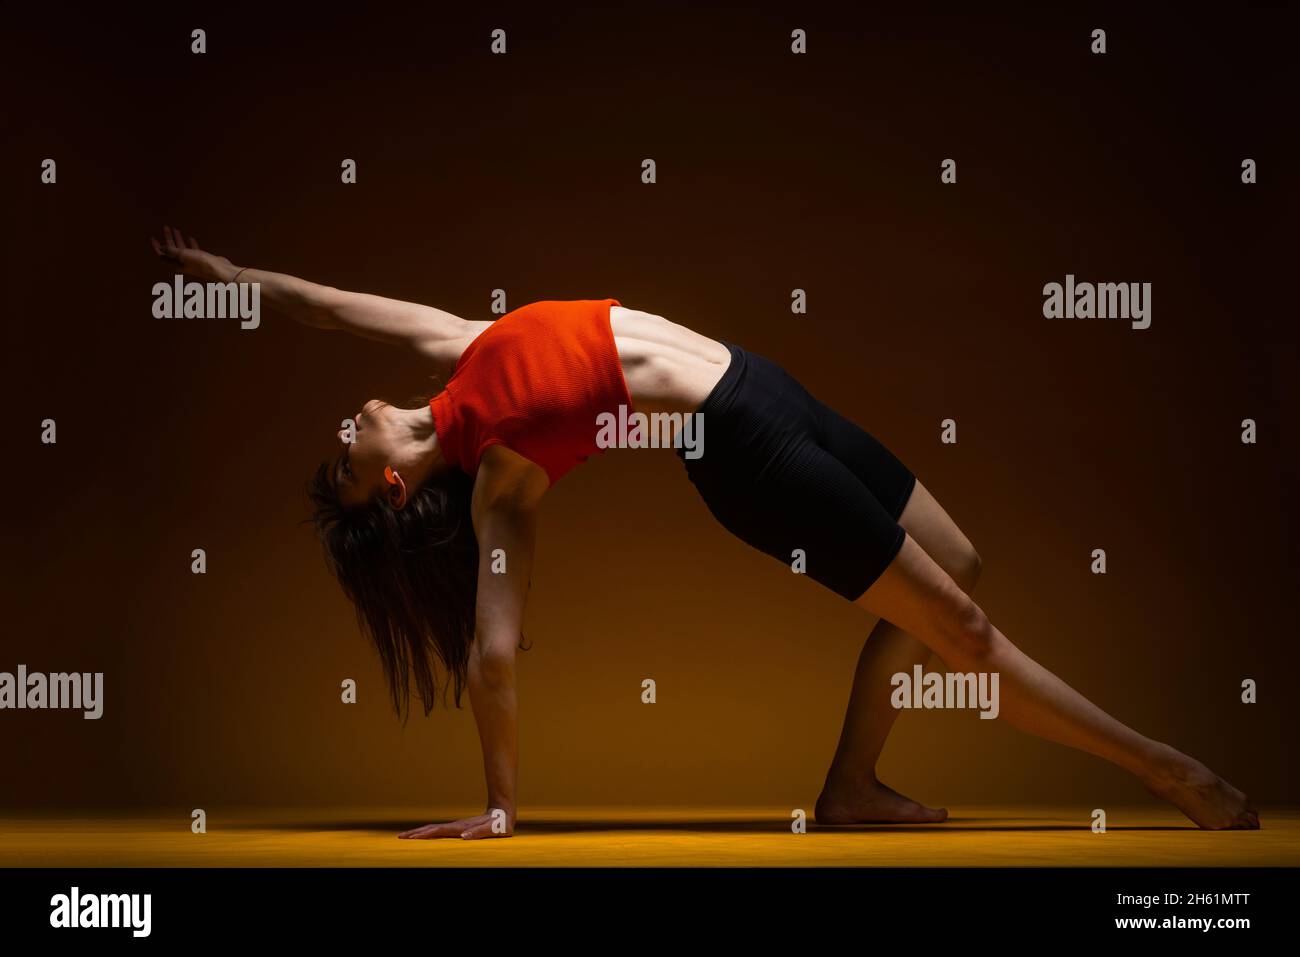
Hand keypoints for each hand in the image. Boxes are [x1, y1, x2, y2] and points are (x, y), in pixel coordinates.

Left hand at [149, 225, 233, 280]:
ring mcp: (191, 261)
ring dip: (178, 239)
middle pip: (171, 250)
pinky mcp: (201, 259)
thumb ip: (171, 251)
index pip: (163, 255)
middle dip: (168, 239)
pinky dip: (189, 243)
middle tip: (166, 228)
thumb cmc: (200, 262)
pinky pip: (192, 250)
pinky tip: (190, 237)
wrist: (219, 269)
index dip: (157, 246)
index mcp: (176, 264)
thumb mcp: (183, 255)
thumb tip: (161, 248)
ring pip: (182, 249)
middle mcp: (182, 263)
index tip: (153, 237)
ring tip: (175, 229)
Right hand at [398, 809, 514, 840]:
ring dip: (420, 832)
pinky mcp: (459, 828)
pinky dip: (429, 833)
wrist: (503, 812)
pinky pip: (441, 831)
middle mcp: (457, 826)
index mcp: (461, 828)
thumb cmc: (500, 824)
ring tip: (406, 836)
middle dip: (416, 833)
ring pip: (435, 829)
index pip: (439, 831)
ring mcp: (457, 826)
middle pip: (432, 829)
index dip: (425, 834)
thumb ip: (479, 832)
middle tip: (400, 837)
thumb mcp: (493, 829)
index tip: (411, 838)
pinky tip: (424, 836)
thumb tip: (463, 836)